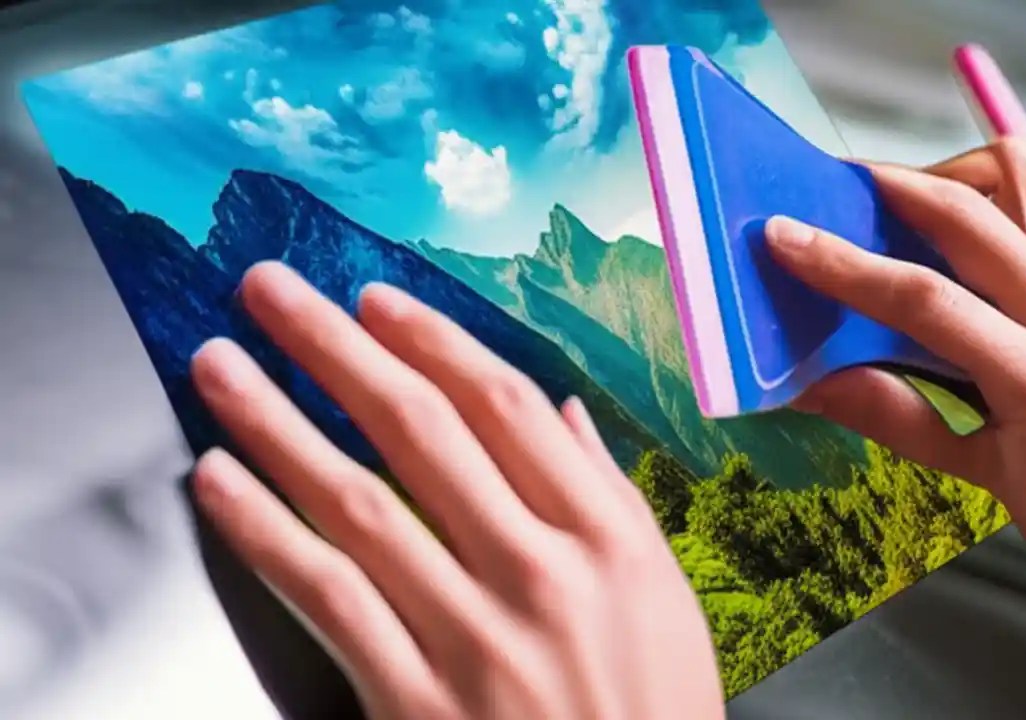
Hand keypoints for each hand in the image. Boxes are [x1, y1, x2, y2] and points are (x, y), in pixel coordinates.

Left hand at [189, 262, 722, 719]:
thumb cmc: (652, 709)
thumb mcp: (666, 597)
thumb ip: (613, 496)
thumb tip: (564, 413)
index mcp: (608, 537)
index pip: (504, 408)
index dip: (431, 341)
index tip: (375, 299)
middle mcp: (539, 572)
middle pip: (421, 433)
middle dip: (335, 349)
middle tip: (273, 290)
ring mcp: (473, 636)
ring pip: (358, 502)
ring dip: (277, 422)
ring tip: (221, 365)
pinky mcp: (415, 700)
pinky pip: (327, 598)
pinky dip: (266, 532)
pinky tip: (223, 481)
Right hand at [767, 135, 1025, 564]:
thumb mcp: (978, 477)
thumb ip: (892, 416)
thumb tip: (808, 380)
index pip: (929, 299)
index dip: (848, 264)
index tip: (788, 236)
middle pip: (978, 212)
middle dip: (896, 187)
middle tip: (839, 192)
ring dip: (955, 176)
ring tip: (902, 207)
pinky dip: (989, 200)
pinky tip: (951, 235)